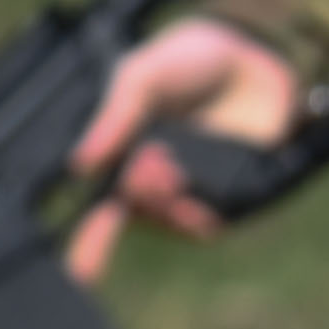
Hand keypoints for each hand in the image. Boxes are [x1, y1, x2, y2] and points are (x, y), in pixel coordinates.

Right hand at [61, 19, 304, 283]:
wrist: (252, 56)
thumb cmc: (188, 62)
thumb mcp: (141, 76)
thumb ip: (114, 117)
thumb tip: (82, 164)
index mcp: (123, 155)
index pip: (99, 208)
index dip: (87, 243)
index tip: (77, 271)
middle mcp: (153, 180)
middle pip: (132, 214)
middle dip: (135, 196)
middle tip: (150, 161)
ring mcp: (191, 191)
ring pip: (166, 222)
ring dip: (163, 205)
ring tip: (171, 167)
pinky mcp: (229, 196)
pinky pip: (207, 225)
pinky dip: (195, 219)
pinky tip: (194, 202)